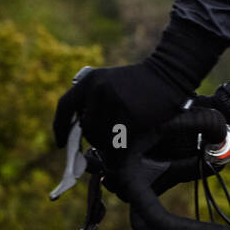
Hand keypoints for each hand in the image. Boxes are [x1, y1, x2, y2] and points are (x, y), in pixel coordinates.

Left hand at [52, 62, 192, 163]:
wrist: (169, 73)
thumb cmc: (139, 82)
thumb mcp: (109, 81)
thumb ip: (92, 101)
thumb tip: (79, 133)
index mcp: (90, 80)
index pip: (65, 107)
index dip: (60, 128)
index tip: (61, 144)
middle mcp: (98, 90)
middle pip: (85, 128)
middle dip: (94, 138)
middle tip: (106, 141)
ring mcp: (114, 103)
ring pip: (100, 138)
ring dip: (108, 146)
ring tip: (119, 142)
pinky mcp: (130, 116)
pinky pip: (117, 145)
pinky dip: (118, 155)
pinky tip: (123, 154)